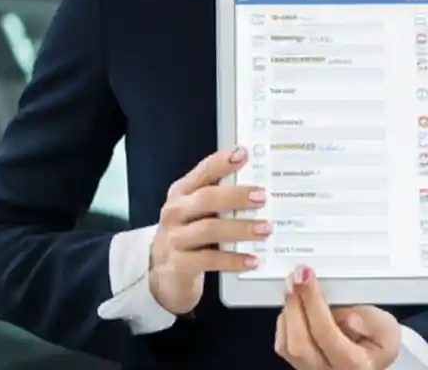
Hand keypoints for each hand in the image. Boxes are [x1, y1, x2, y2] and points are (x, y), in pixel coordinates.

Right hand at [148, 146, 270, 314]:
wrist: (162, 274)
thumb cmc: (188, 235)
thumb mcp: (197, 212)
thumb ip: (220, 197)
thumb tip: (259, 188)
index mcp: (182, 192)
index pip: (203, 172)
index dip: (222, 162)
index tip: (243, 154)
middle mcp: (176, 212)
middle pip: (206, 199)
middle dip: (236, 196)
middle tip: (262, 197)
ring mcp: (175, 238)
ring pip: (209, 229)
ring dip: (240, 228)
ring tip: (264, 229)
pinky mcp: (179, 264)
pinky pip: (209, 260)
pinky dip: (233, 260)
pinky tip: (251, 260)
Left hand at [275, 265, 400, 369]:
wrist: (372, 361)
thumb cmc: (378, 345)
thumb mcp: (387, 330)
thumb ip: (371, 322)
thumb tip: (348, 317)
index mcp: (354, 364)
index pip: (326, 333)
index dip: (312, 301)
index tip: (307, 276)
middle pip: (299, 344)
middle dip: (294, 305)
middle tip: (295, 278)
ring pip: (287, 347)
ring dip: (287, 312)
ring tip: (293, 288)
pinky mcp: (300, 365)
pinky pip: (283, 345)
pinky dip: (284, 321)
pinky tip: (293, 305)